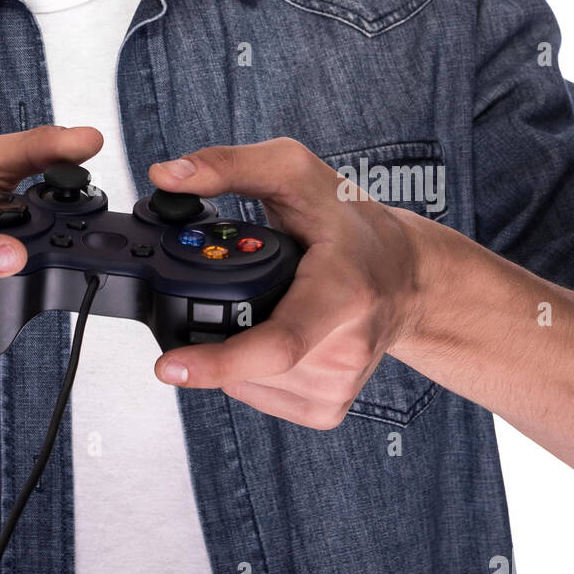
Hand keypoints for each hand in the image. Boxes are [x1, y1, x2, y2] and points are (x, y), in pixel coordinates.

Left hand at [148, 137, 425, 427]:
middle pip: (245, 359)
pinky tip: (269, 330)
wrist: (407, 276)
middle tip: (219, 291)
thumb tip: (166, 176)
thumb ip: (227, 166)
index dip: (221, 362)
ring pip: (243, 381)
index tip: (170, 367)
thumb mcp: (294, 171)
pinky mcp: (328, 408)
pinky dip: (245, 368)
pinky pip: (257, 394)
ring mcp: (338, 384)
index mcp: (343, 290)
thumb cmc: (352, 221)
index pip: (280, 342)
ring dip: (229, 345)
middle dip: (211, 329)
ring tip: (263, 302)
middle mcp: (345, 347)